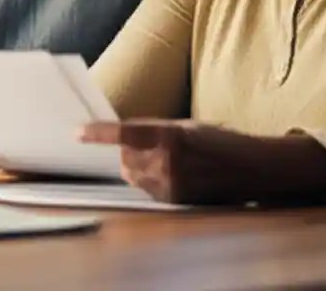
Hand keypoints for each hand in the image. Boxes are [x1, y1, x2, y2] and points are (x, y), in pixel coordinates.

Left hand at [80, 120, 259, 203]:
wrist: (247, 169)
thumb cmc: (218, 142)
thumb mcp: (186, 126)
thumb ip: (154, 131)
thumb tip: (125, 135)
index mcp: (169, 136)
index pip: (125, 134)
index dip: (99, 133)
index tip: (78, 132)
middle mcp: (166, 162)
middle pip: (124, 158)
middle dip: (128, 151)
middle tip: (150, 146)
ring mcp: (168, 184)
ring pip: (133, 175)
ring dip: (138, 166)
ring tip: (166, 160)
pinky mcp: (172, 199)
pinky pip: (146, 189)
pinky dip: (150, 180)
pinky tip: (172, 173)